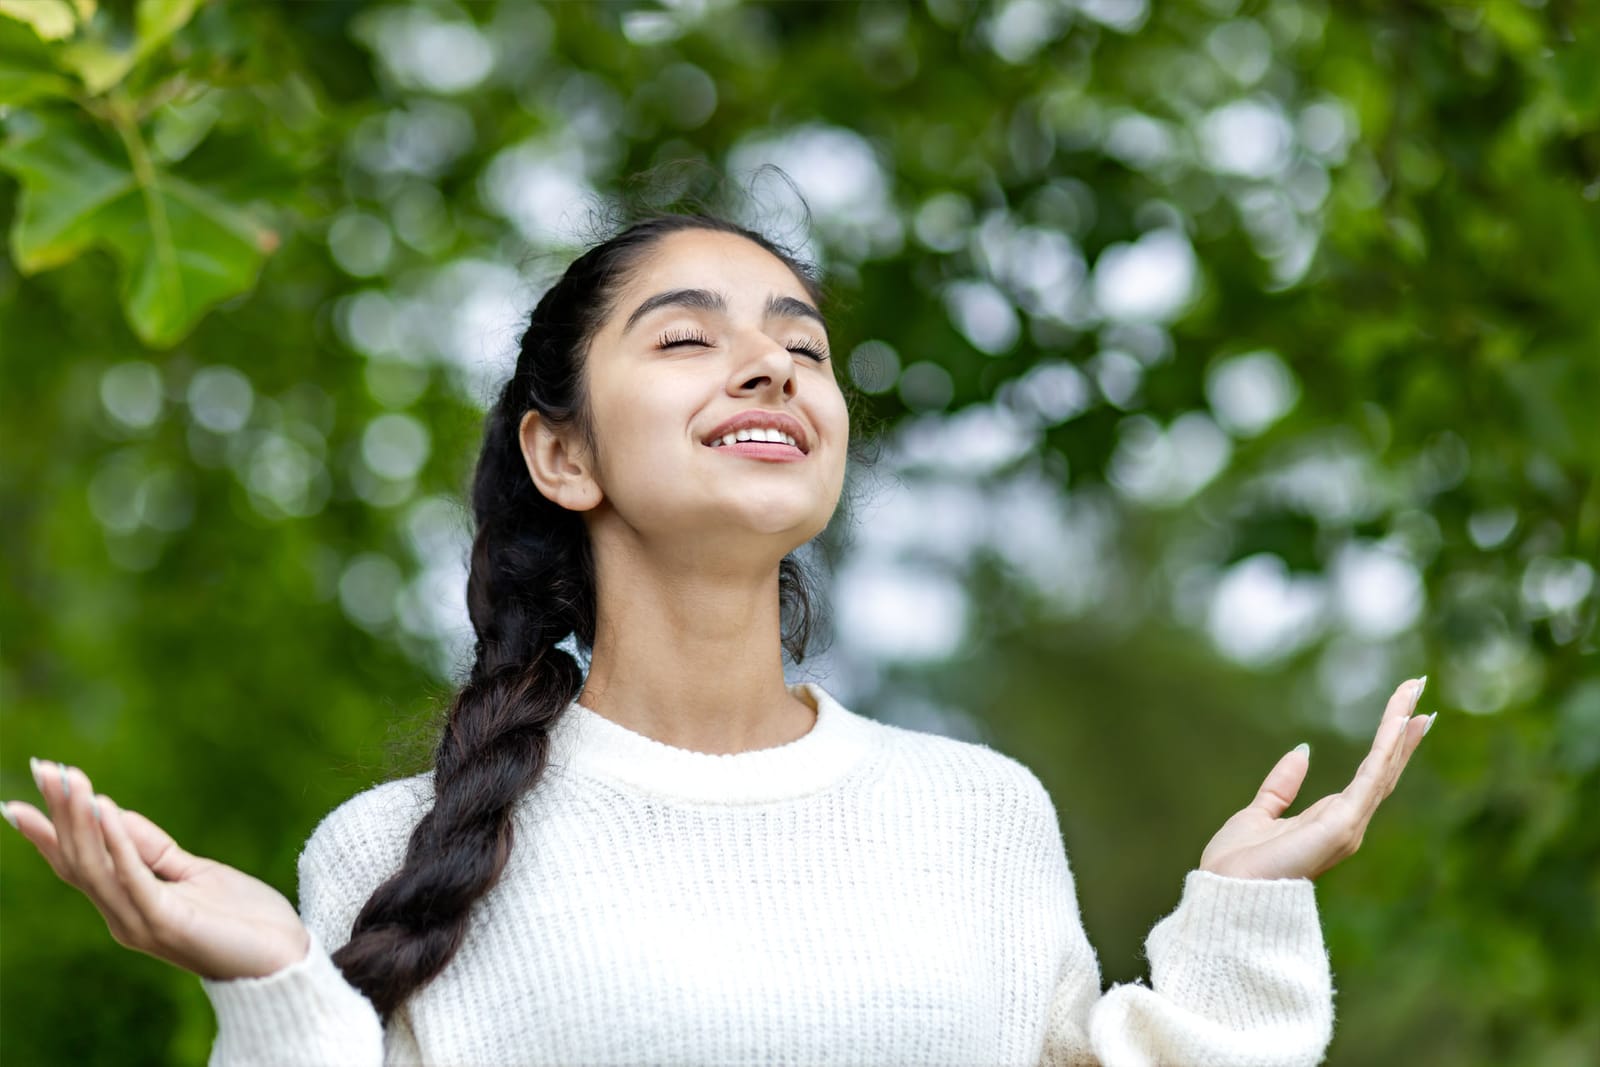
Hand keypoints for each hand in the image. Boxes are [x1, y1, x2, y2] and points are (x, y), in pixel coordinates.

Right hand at [3, 760, 310, 980]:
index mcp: (127, 906)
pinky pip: (132, 877)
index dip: (47, 833)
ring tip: (71, 780)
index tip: (15, 801)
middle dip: (59, 814)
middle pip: (77, 861)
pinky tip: (105, 809)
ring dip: (81, 820)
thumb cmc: (242, 918)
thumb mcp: (192, 872)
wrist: (282, 959)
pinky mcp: (166, 923)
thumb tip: (109, 810)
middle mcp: (123, 918)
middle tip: (43, 769)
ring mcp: (140, 923)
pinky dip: (116, 842)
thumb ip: (152, 849)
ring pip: (95, 867)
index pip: (76, 865)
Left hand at [1199, 678, 1432, 880]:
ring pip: (1382, 766)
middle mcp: (1348, 823)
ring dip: (1398, 727)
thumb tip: (1303, 751)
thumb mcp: (1258, 814)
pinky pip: (1370, 776)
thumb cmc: (1239, 865)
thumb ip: (1281, 785)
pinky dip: (1386, 746)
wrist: (1227, 892)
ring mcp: (1349, 824)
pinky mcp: (1342, 823)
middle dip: (1401, 728)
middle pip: (1384, 766)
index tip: (1404, 715)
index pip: (1370, 775)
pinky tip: (1398, 720)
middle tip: (1418, 689)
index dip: (1387, 744)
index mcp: (1329, 820)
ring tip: (1412, 691)